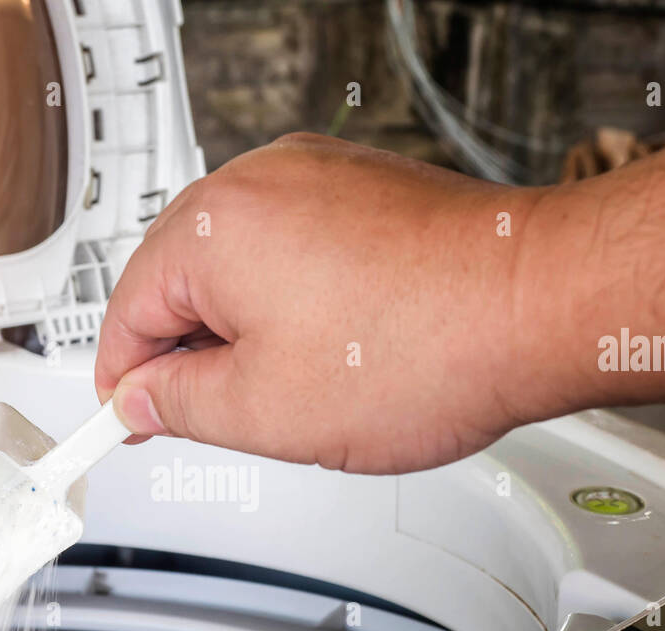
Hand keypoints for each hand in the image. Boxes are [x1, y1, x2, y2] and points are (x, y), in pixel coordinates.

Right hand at [94, 133, 561, 473]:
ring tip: (299, 388)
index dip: (124, 384)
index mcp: (211, 227)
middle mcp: (259, 181)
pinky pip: (299, 249)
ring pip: (242, 268)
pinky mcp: (365, 187)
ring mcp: (318, 176)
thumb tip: (140, 400)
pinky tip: (335, 350)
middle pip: (181, 282)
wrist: (541, 304)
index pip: (126, 313)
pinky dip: (299, 302)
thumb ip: (177, 406)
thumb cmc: (426, 347)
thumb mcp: (263, 412)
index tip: (127, 420)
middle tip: (215, 417)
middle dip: (191, 356)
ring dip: (249, 331)